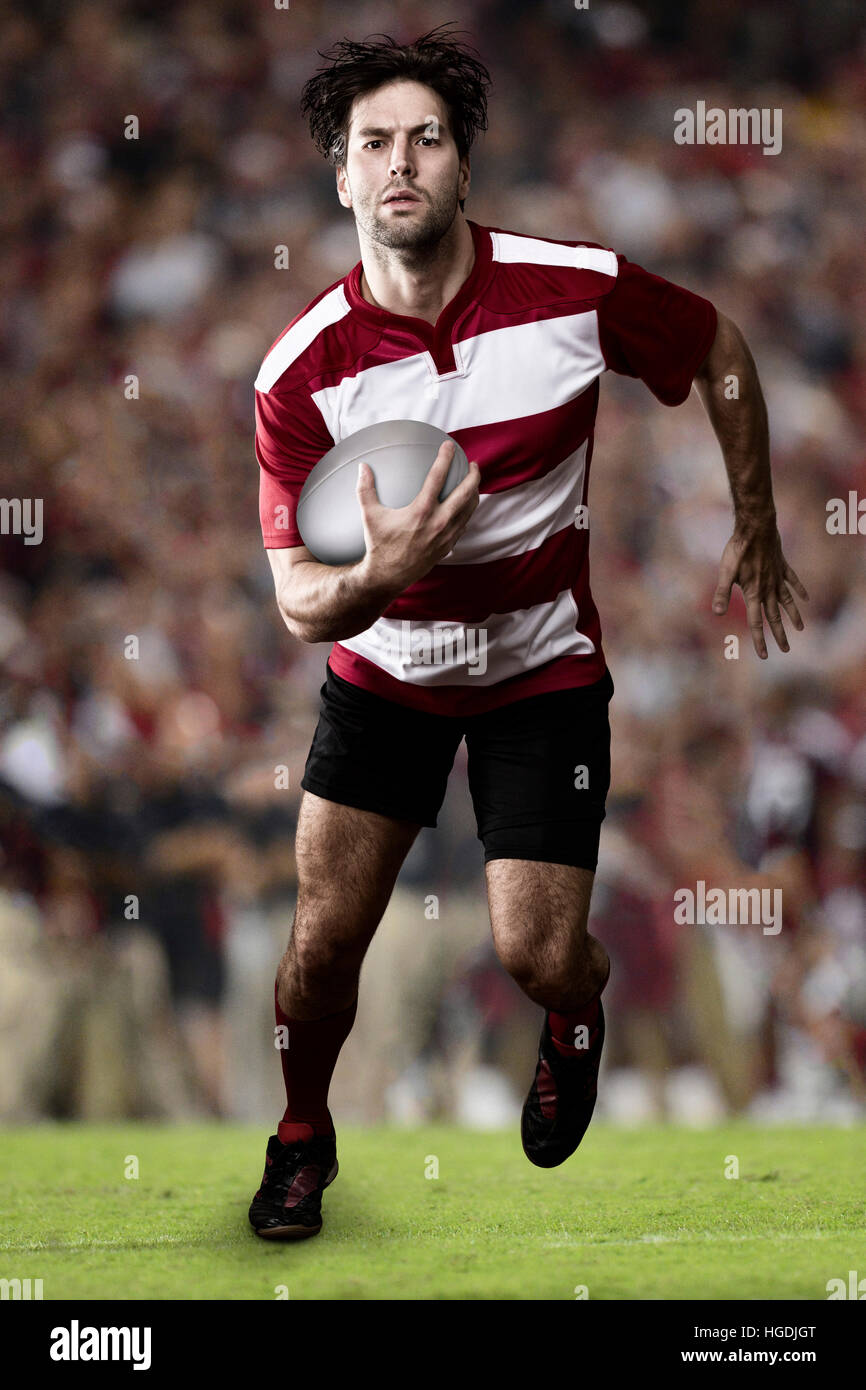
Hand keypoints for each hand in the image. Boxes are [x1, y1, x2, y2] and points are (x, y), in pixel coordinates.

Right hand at [355, 440, 480, 590]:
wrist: (388, 576)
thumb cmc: (378, 544)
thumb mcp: (369, 516)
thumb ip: (365, 489)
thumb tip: (363, 467)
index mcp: (421, 511)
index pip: (438, 477)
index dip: (445, 458)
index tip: (449, 445)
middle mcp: (438, 522)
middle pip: (465, 492)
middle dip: (473, 476)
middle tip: (473, 464)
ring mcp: (446, 535)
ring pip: (469, 509)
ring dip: (474, 493)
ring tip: (473, 482)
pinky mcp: (448, 545)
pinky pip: (464, 524)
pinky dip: (467, 512)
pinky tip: (465, 506)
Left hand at [712, 521, 807, 657]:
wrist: (756, 528)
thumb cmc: (738, 550)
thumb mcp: (725, 572)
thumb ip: (722, 593)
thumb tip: (717, 613)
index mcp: (754, 593)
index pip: (757, 623)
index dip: (760, 640)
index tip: (765, 656)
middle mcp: (769, 589)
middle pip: (775, 617)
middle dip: (780, 635)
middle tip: (786, 650)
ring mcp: (777, 578)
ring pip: (787, 602)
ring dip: (793, 616)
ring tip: (800, 629)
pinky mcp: (782, 566)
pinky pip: (793, 581)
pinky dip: (799, 590)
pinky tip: (806, 598)